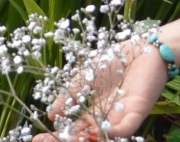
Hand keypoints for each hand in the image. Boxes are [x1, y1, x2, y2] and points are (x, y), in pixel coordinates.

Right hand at [31, 41, 167, 141]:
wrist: (141, 47)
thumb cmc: (114, 59)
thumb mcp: (85, 76)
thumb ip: (70, 94)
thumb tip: (51, 113)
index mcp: (95, 111)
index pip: (75, 128)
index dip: (60, 134)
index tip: (38, 137)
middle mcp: (107, 118)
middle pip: (87, 136)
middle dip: (68, 140)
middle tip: (46, 141)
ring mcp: (121, 116)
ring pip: (105, 137)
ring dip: (89, 140)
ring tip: (73, 139)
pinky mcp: (137, 111)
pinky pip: (125, 129)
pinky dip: (112, 132)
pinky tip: (99, 132)